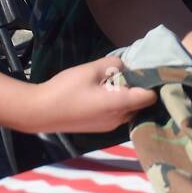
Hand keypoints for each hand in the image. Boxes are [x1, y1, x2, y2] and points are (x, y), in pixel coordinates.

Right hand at [23, 55, 156, 133]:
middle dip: (138, 89)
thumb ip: (112, 64)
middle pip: (141, 105)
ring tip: (114, 81)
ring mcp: (110, 126)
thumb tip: (124, 66)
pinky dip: (117, 104)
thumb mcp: (90, 70)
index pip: (150, 97)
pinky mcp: (100, 128)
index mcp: (120, 104)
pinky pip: (118, 115)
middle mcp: (119, 119)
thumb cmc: (66, 89)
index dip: (151, 83)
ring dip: (126, 97)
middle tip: (129, 72)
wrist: (40, 112)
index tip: (146, 70)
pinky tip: (103, 93)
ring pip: (129, 110)